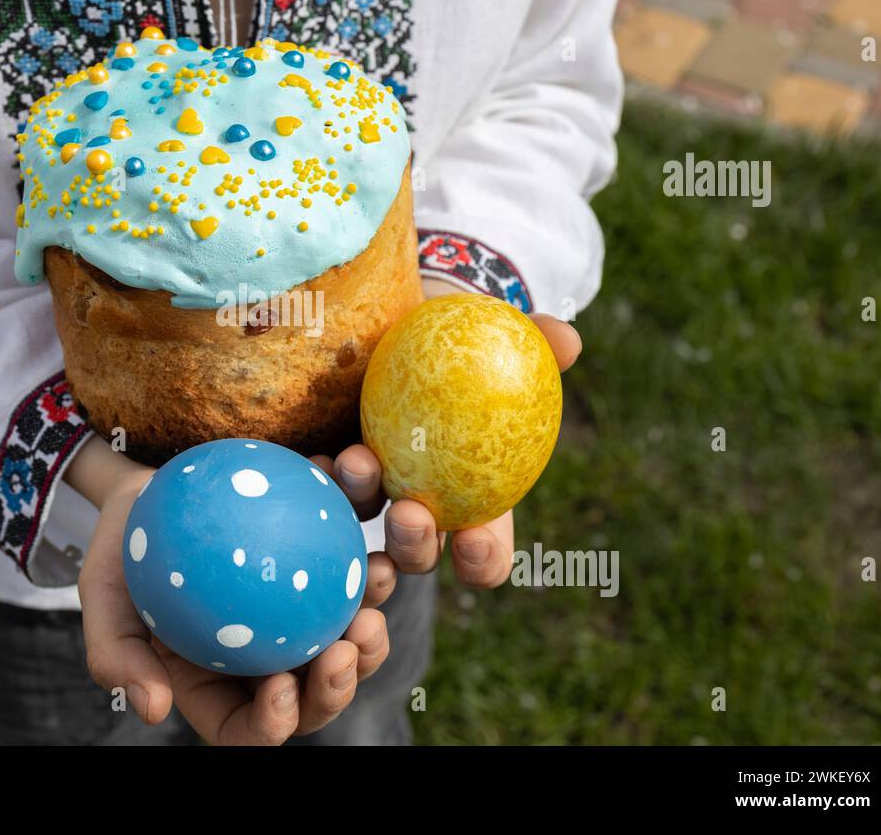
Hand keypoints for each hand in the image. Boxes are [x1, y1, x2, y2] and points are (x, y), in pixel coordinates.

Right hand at [75, 447, 396, 744]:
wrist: (152, 490)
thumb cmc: (124, 549)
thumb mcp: (100, 596)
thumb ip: (116, 654)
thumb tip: (152, 710)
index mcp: (216, 685)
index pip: (248, 728)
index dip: (274, 723)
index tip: (280, 685)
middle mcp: (266, 659)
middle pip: (313, 694)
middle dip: (341, 683)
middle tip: (349, 644)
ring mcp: (300, 616)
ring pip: (352, 640)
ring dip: (372, 627)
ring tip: (375, 583)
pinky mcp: (324, 568)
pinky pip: (355, 567)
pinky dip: (369, 548)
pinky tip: (366, 527)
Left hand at [334, 283, 582, 588]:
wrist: (405, 319)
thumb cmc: (469, 340)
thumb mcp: (503, 337)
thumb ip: (539, 341)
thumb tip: (567, 339)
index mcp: (472, 501)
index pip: (482, 555)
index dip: (482, 561)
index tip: (475, 542)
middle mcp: (417, 505)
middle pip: (416, 552)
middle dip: (413, 546)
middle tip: (410, 513)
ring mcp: (368, 488)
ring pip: (360, 518)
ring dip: (359, 499)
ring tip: (357, 462)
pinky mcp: (326, 463)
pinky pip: (316, 481)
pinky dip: (316, 472)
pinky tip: (313, 454)